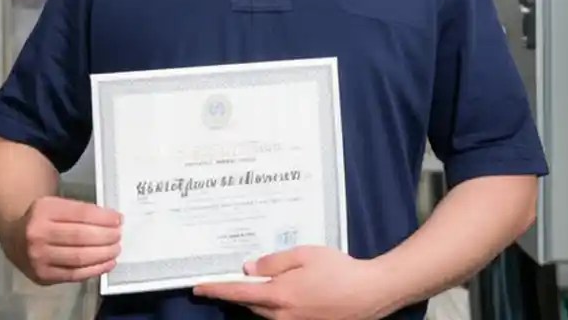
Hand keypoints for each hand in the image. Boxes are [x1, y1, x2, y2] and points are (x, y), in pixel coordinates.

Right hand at [13, 196, 121, 285]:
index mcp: (43, 210)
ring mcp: (39, 257)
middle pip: (80, 236)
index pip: (80, 213)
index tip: (118, 219)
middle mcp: (38, 233)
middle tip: (118, 235)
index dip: (103, 217)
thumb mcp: (55, 205)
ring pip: (79, 257)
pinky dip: (95, 269)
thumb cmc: (43, 220)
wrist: (14, 237)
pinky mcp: (43, 275)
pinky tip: (107, 263)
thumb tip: (112, 221)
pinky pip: (74, 274)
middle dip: (106, 236)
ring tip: (116, 249)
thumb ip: (80, 212)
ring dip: (103, 254)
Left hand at [193, 246, 389, 319]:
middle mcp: (282, 315)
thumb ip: (273, 262)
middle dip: (238, 292)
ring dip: (259, 297)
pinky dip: (275, 303)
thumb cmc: (339, 270)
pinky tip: (285, 290)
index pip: (238, 294)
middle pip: (250, 304)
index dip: (216, 290)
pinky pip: (280, 315)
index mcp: (279, 295)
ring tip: (260, 280)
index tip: (198, 288)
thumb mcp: (304, 255)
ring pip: (265, 311)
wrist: (370, 294)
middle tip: (228, 278)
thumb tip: (248, 269)